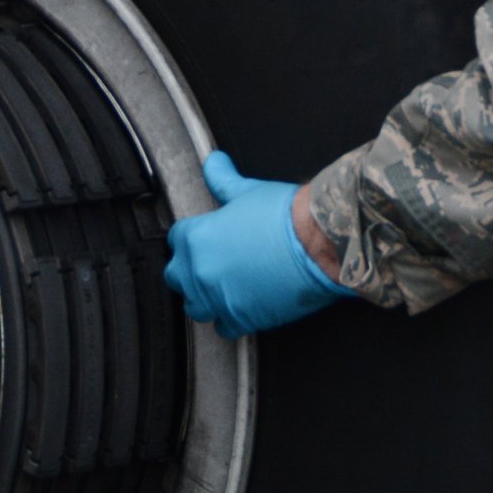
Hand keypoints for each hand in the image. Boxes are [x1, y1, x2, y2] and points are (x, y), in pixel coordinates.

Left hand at [163, 151, 355, 337]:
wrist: (318, 244)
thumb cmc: (284, 217)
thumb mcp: (246, 190)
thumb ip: (222, 180)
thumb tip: (213, 164)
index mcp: (197, 239)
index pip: (175, 240)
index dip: (189, 237)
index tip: (199, 238)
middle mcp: (201, 273)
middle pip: (177, 277)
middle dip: (189, 269)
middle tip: (208, 261)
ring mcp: (220, 299)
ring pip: (195, 306)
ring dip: (203, 297)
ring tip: (218, 287)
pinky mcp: (243, 320)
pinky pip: (222, 328)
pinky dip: (227, 320)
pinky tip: (238, 306)